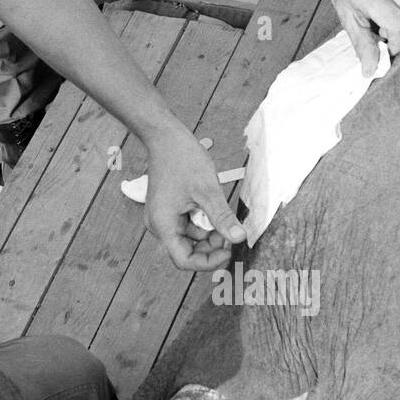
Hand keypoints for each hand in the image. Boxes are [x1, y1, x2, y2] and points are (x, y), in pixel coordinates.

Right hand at [145, 121, 245, 270]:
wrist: (166, 136)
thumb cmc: (182, 159)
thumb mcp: (207, 190)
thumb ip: (222, 217)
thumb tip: (239, 238)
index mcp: (163, 225)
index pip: (184, 260)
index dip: (208, 262)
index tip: (229, 251)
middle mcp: (159, 226)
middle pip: (187, 252)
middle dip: (211, 248)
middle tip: (231, 234)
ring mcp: (164, 219)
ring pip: (190, 241)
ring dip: (209, 237)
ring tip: (226, 222)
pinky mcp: (170, 211)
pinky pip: (188, 227)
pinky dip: (204, 225)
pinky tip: (216, 214)